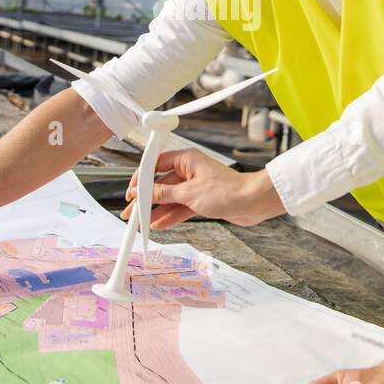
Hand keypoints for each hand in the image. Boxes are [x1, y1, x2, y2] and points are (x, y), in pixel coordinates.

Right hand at [122, 149, 285, 228]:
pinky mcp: (201, 199)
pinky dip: (170, 216)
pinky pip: (180, 207)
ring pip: (170, 198)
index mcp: (186, 159)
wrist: (254, 202)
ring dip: (156, 211)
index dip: (140, 180)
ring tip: (140, 224)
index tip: (130, 193)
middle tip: (130, 213)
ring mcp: (195, 186)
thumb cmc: (227, 191)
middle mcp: (189, 170)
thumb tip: (143, 193)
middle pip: (160, 184)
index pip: (154, 166)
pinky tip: (157, 225)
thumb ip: (163, 194)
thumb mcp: (189, 193)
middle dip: (145, 200)